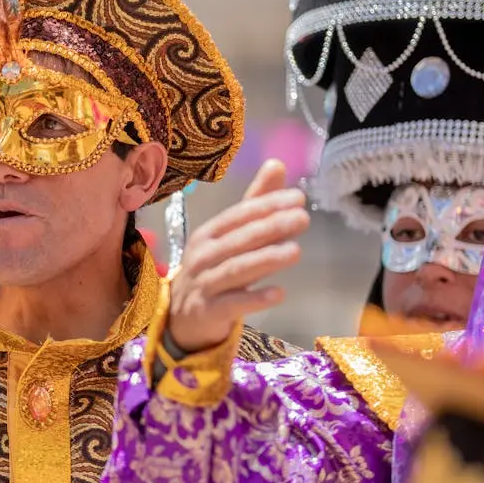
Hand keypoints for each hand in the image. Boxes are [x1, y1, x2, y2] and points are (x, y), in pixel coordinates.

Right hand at [167, 160, 309, 352]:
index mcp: (209, 233)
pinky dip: (254, 299)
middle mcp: (203, 256)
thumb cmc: (213, 271)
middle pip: (239, 239)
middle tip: (302, 218)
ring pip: (236, 269)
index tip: (297, 198)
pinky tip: (278, 293)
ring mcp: (204, 284)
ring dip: (265, 259)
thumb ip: (255, 204)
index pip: (239, 215)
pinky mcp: (209, 312)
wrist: (181, 318)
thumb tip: (276, 164)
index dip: (266, 204)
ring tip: (295, 251)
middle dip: (270, 227)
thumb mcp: (230, 237)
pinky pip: (233, 304)